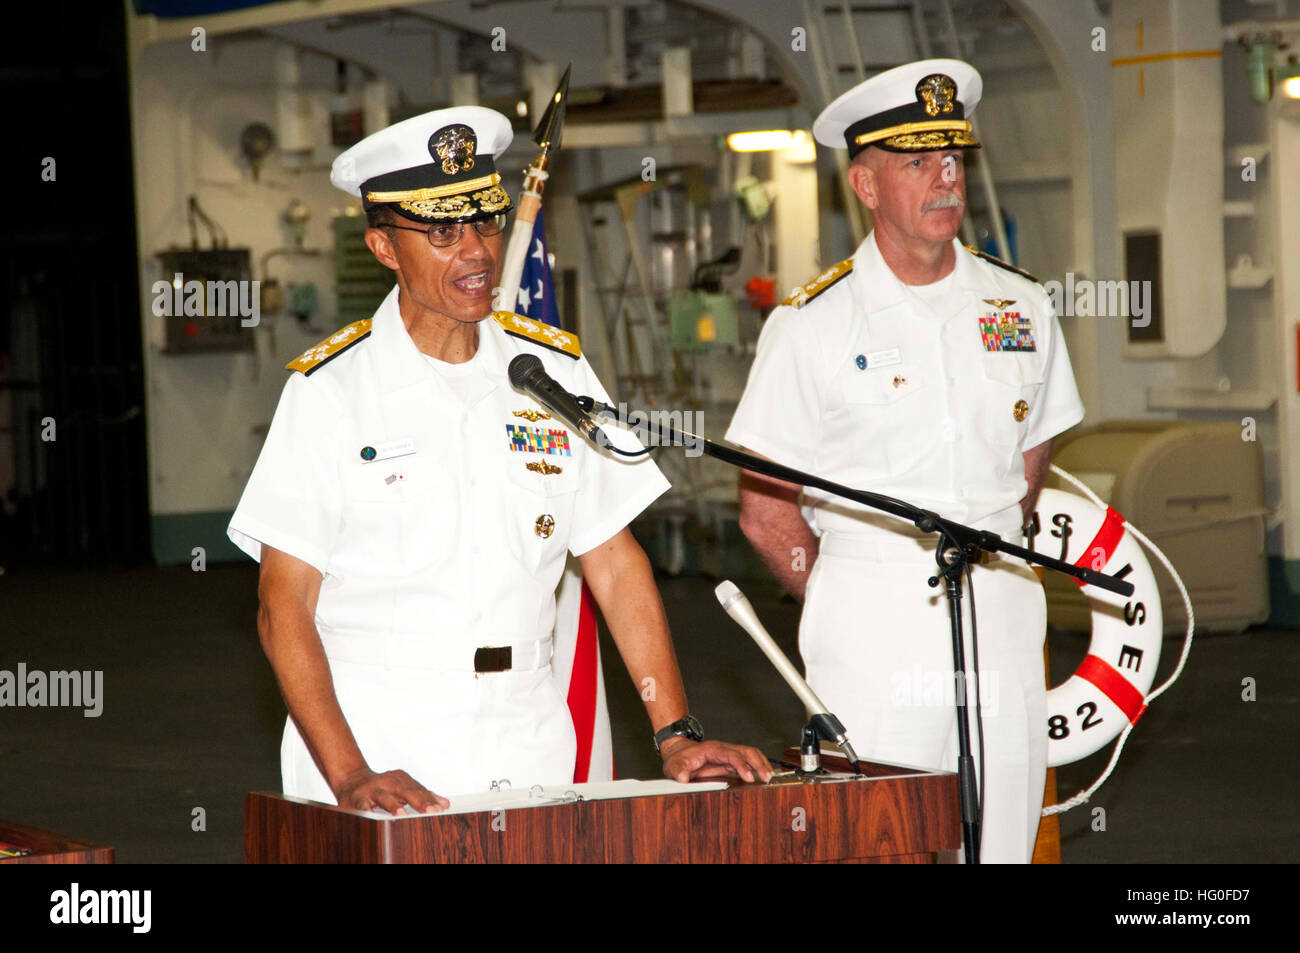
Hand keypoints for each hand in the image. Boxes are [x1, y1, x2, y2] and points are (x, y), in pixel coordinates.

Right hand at [333, 766, 448, 814]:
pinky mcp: (357, 799)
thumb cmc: (382, 788)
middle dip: (418, 801)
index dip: (430, 798)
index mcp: (400, 779)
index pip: (418, 789)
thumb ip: (422, 795)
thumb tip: (444, 804)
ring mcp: (372, 790)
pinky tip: (371, 814)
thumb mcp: (401, 788)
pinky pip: (362, 805)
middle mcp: (387, 781)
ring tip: (402, 814)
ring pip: (384, 797)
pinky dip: (366, 809)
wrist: (351, 780)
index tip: (442, 807)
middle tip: (430, 811)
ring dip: (393, 805)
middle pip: (405, 790)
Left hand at [659, 738, 773, 784]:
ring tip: (769, 777)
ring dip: (761, 763)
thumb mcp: (674, 765)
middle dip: (758, 763)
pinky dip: (758, 766)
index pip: (732, 755)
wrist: (678, 752)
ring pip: (750, 754)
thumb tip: (683, 778)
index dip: (742, 765)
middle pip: (746, 751)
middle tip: (767, 777)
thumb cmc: (678, 758)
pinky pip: (747, 761)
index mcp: (712, 749)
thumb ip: (678, 770)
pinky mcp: (729, 761)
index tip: (749, 777)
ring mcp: (727, 754)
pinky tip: (764, 774)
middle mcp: (723, 749)